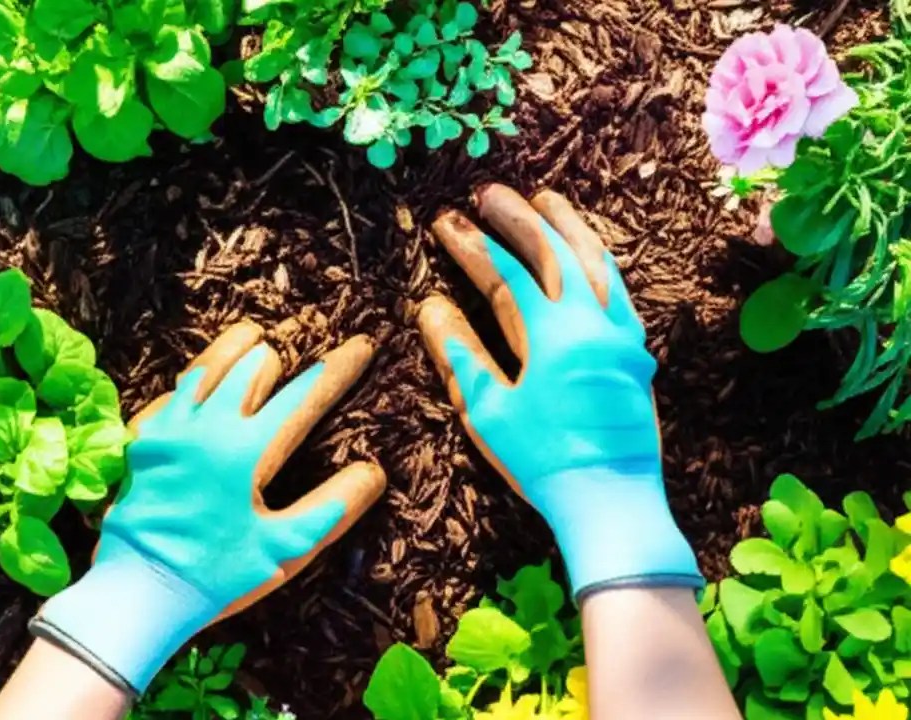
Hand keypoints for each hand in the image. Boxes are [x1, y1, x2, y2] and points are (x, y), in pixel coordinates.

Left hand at [29, 323, 385, 693]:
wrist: (138, 592)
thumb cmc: (216, 575)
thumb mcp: (284, 549)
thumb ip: (331, 507)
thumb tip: (373, 472)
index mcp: (247, 449)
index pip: (303, 395)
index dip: (337, 370)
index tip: (361, 347)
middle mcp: (207, 426)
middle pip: (250, 367)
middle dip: (281, 354)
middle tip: (297, 342)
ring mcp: (169, 429)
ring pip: (204, 370)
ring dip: (232, 351)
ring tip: (251, 334)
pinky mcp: (140, 443)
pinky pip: (167, 396)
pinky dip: (188, 383)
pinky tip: (194, 381)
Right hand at [417, 184, 701, 601]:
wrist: (612, 502)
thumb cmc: (543, 462)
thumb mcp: (488, 411)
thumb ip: (460, 354)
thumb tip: (430, 306)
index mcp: (554, 336)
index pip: (507, 274)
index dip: (473, 244)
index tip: (446, 221)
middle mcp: (593, 324)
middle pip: (555, 253)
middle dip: (520, 218)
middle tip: (489, 194)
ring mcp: (621, 336)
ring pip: (599, 263)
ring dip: (570, 227)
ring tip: (547, 199)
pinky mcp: (635, 354)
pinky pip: (620, 291)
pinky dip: (601, 262)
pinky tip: (591, 254)